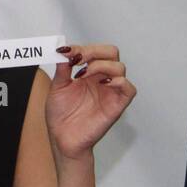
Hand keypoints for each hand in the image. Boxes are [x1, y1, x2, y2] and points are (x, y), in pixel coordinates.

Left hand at [45, 43, 135, 160]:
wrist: (62, 139)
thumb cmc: (61, 115)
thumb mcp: (58, 87)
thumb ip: (62, 68)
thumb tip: (63, 50)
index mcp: (89, 72)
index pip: (95, 50)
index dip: (82, 47)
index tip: (66, 51)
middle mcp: (102, 79)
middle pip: (111, 53)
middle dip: (94, 51)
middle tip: (78, 59)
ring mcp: (110, 91)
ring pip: (120, 67)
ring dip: (101, 65)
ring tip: (83, 74)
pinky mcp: (117, 105)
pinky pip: (129, 89)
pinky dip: (119, 81)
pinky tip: (102, 83)